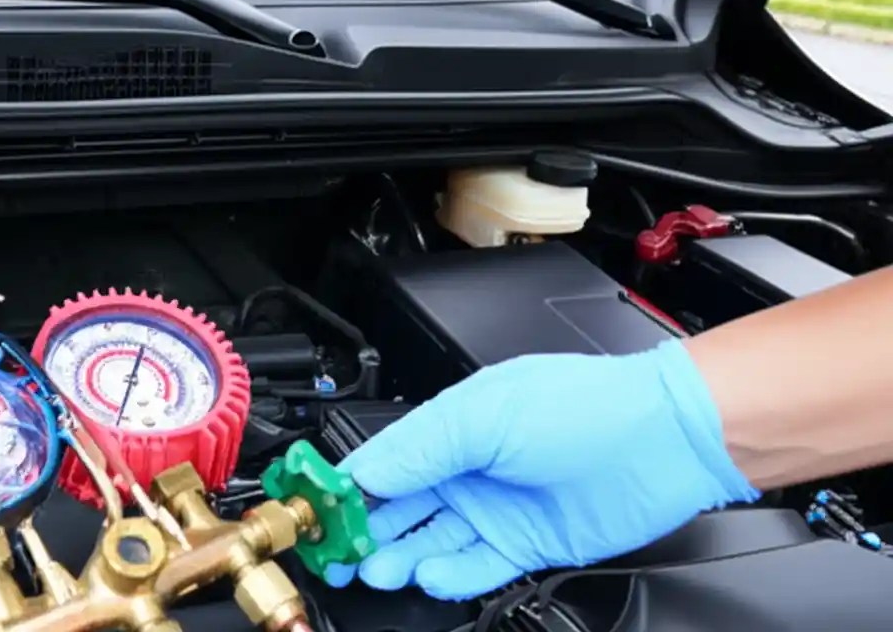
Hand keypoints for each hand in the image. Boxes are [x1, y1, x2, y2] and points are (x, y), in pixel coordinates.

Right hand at [326, 339, 758, 600]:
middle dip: (364, 530)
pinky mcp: (526, 544)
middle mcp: (469, 468)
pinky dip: (449, 576)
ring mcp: (496, 507)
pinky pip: (475, 568)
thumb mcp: (485, 416)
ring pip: (431, 541)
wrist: (664, 439)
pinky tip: (432, 575)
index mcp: (451, 428)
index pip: (382, 461)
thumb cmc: (584, 405)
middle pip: (399, 507)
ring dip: (400, 557)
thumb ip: (421, 450)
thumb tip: (366, 473)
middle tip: (338, 551)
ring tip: (377, 568)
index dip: (347, 486)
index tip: (317, 509)